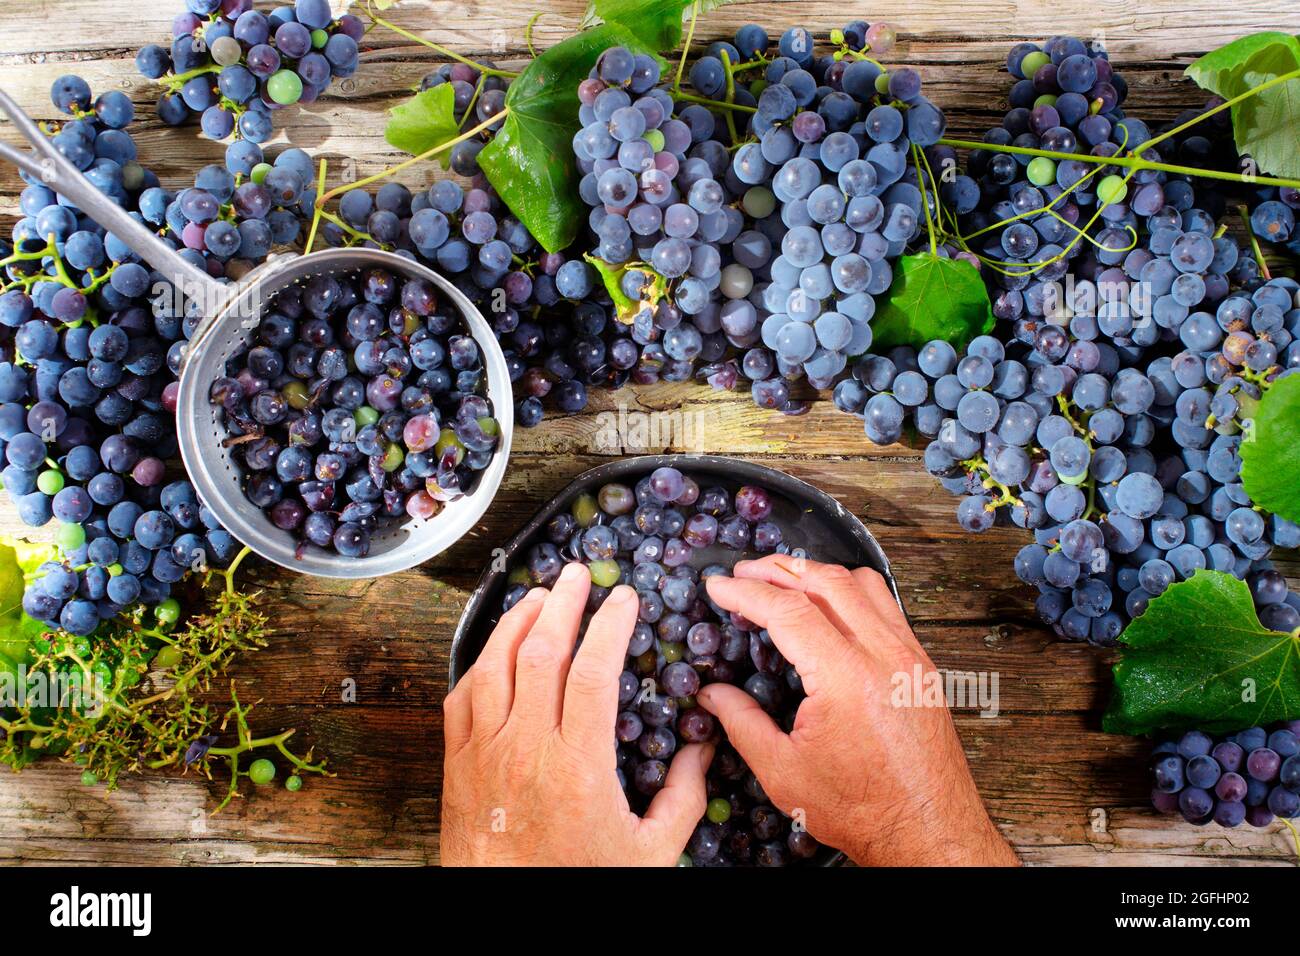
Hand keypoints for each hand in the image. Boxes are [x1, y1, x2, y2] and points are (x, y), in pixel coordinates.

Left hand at [441, 561, 711, 865]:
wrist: (507, 913)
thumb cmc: (576, 883)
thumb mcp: (650, 852)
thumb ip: (682, 797)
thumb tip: (701, 751)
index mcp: (578, 763)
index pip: (594, 669)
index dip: (610, 624)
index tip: (624, 598)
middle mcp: (527, 747)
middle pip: (541, 651)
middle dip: (562, 603)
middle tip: (578, 574)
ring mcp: (486, 752)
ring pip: (494, 664)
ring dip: (516, 621)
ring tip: (537, 596)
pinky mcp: (458, 765)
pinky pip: (460, 698)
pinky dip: (477, 664)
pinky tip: (492, 651)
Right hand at [699, 555, 1016, 866]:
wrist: (929, 832)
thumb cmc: (865, 809)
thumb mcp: (785, 772)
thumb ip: (743, 723)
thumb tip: (713, 694)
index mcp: (847, 678)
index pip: (788, 610)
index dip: (746, 592)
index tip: (718, 585)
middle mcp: (884, 656)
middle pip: (827, 581)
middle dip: (779, 569)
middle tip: (744, 571)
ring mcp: (909, 657)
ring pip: (863, 584)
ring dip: (818, 573)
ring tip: (785, 578)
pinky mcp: (922, 666)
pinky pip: (886, 607)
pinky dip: (851, 592)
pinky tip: (830, 606)